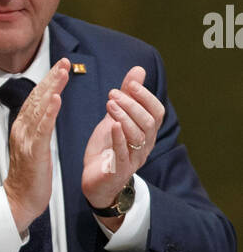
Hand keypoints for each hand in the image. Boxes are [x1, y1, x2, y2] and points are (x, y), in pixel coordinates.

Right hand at [3, 59, 69, 234]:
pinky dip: (49, 112)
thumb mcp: (34, 146)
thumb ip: (38, 128)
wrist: (19, 201)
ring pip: (39, 108)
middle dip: (51, 78)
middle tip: (64, 61)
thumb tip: (46, 111)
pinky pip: (42, 129)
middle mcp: (22, 129)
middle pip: (37, 98)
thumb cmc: (30, 176)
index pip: (36, 99)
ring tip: (63, 72)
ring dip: (52, 88)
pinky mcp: (33, 152)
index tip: (60, 66)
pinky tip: (57, 99)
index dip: (48, 81)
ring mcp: (26, 140)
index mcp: (23, 128)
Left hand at [81, 65, 163, 215]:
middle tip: (112, 94)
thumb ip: (127, 96)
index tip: (130, 85)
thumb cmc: (107, 147)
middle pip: (148, 122)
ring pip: (137, 136)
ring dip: (124, 117)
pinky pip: (123, 153)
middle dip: (132, 105)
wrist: (96, 181)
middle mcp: (145, 146)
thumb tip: (139, 70)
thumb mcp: (116, 117)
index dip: (146, 97)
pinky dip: (119, 138)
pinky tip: (112, 124)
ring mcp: (134, 159)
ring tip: (109, 104)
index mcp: (147, 132)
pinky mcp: (119, 171)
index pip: (156, 112)